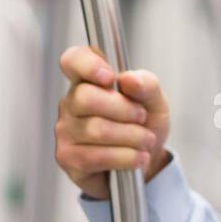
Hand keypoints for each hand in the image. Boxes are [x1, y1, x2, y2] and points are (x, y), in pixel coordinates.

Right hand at [55, 45, 171, 199]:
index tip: (109, 78)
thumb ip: (147, 85)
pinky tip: (138, 158)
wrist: (145, 161)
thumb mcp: (155, 102)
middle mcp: (71, 103)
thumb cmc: (144, 125)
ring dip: (132, 137)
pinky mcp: (68, 158)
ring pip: (95, 129)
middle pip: (86, 97)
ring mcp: (65, 131)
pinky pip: (96, 156)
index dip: (87, 64)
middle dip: (124, 109)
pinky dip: (125, 157)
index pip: (73, 60)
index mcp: (89, 80)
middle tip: (142, 117)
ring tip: (146, 141)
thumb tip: (128, 80)